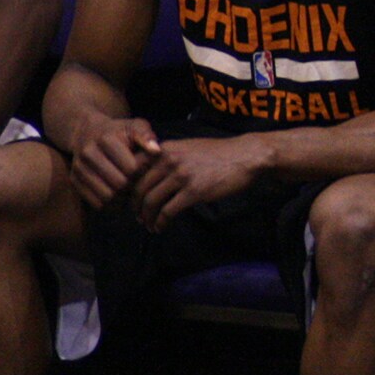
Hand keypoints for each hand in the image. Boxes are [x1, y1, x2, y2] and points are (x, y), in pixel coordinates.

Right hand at [69, 114, 159, 207]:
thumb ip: (146, 135)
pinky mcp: (74, 182)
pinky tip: (120, 197)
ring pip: (107, 197)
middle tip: (140, 184)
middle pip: (119, 184)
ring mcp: (79, 169)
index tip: (146, 169)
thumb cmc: (119, 131)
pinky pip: (96, 203)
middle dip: (133, 187)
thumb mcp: (135, 126)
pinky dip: (111, 205)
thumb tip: (156, 151)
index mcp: (106, 140)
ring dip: (122, 199)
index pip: (131, 168)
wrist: (87, 133)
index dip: (142, 172)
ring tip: (131, 191)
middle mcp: (88, 154)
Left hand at [131, 134, 264, 229]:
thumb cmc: (220, 152)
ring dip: (146, 217)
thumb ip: (169, 157)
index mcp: (166, 149)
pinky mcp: (194, 191)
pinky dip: (160, 222)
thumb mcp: (189, 147)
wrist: (246, 155)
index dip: (129, 187)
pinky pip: (168, 212)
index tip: (131, 199)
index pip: (134, 169)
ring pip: (151, 202)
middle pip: (140, 188)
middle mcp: (169, 160)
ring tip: (148, 225)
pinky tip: (161, 227)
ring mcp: (181, 176)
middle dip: (135, 206)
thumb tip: (152, 174)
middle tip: (137, 216)